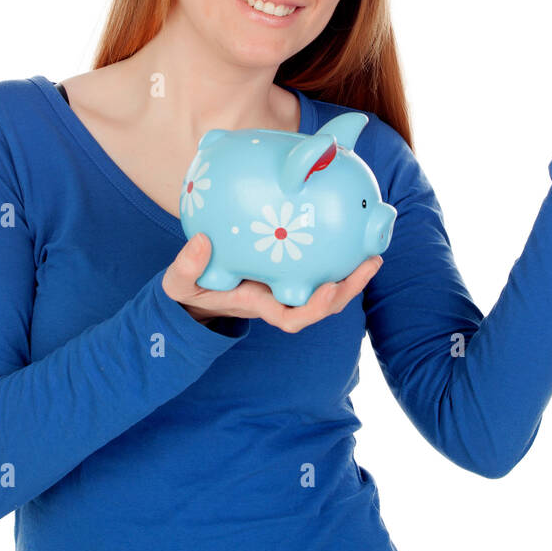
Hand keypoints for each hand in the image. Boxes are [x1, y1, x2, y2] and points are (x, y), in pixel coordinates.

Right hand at [162, 233, 383, 333]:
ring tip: (373, 253)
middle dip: (348, 290)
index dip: (313, 307)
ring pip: (328, 288)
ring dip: (352, 275)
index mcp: (260, 306)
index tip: (329, 288)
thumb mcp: (178, 283)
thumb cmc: (192, 289)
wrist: (198, 290)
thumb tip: (202, 241)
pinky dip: (338, 258)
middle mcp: (280, 299)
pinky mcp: (292, 271)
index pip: (291, 316)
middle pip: (322, 304)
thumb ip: (186, 266)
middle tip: (369, 263)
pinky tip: (350, 234)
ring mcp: (288, 287)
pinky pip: (319, 268)